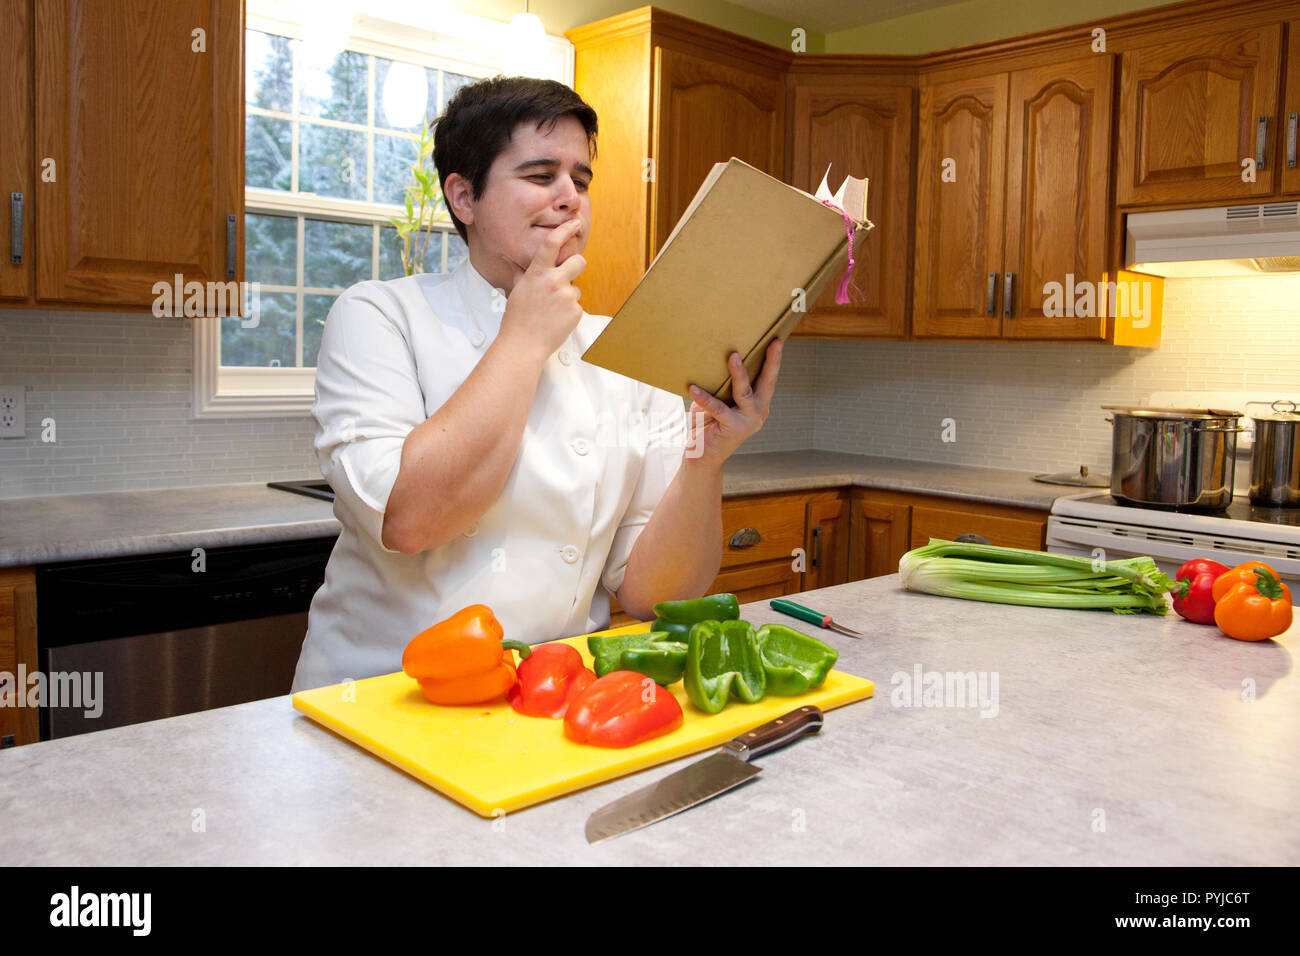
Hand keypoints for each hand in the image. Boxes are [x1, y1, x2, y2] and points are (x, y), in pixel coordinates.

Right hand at [498, 219, 585, 360]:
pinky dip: (569, 312)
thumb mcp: (517, 291)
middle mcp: (554, 281)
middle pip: (579, 261)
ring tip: (552, 310)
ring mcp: (566, 296)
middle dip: (576, 266)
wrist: (523, 345)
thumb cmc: (517, 319)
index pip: (552, 244)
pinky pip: (577, 306)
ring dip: (568, 296)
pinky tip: (556, 320)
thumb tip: (516, 263)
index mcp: (537, 274)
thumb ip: (522, 274)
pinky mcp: (576, 311)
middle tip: (567, 275)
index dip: (565, 230)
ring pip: (576, 288)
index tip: (574, 224)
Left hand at [685, 338, 782, 466]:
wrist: (701, 456)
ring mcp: (748, 422)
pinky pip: (718, 409)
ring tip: (733, 356)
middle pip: (767, 383)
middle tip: (773, 343)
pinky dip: (704, 398)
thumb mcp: (719, 400)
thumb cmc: (708, 424)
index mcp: (758, 404)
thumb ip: (723, 386)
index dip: (774, 360)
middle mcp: (758, 412)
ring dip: (739, 374)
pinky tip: (693, 389)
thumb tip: (715, 359)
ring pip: (745, 393)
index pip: (768, 379)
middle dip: (771, 362)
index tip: (777, 340)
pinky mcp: (733, 429)